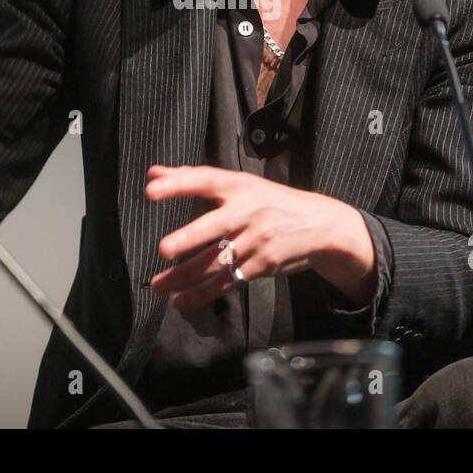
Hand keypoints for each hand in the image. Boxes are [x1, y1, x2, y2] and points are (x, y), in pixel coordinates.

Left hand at [146, 164, 375, 314]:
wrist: (321, 225)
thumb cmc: (271, 202)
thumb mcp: (240, 184)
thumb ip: (194, 178)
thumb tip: (154, 172)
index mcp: (239, 185)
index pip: (206, 180)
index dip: (179, 184)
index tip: (152, 189)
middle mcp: (248, 210)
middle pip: (215, 225)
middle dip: (190, 237)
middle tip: (164, 249)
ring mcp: (257, 240)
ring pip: (217, 261)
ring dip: (186, 276)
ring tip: (159, 286)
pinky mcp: (263, 264)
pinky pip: (228, 280)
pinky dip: (204, 293)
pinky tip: (182, 301)